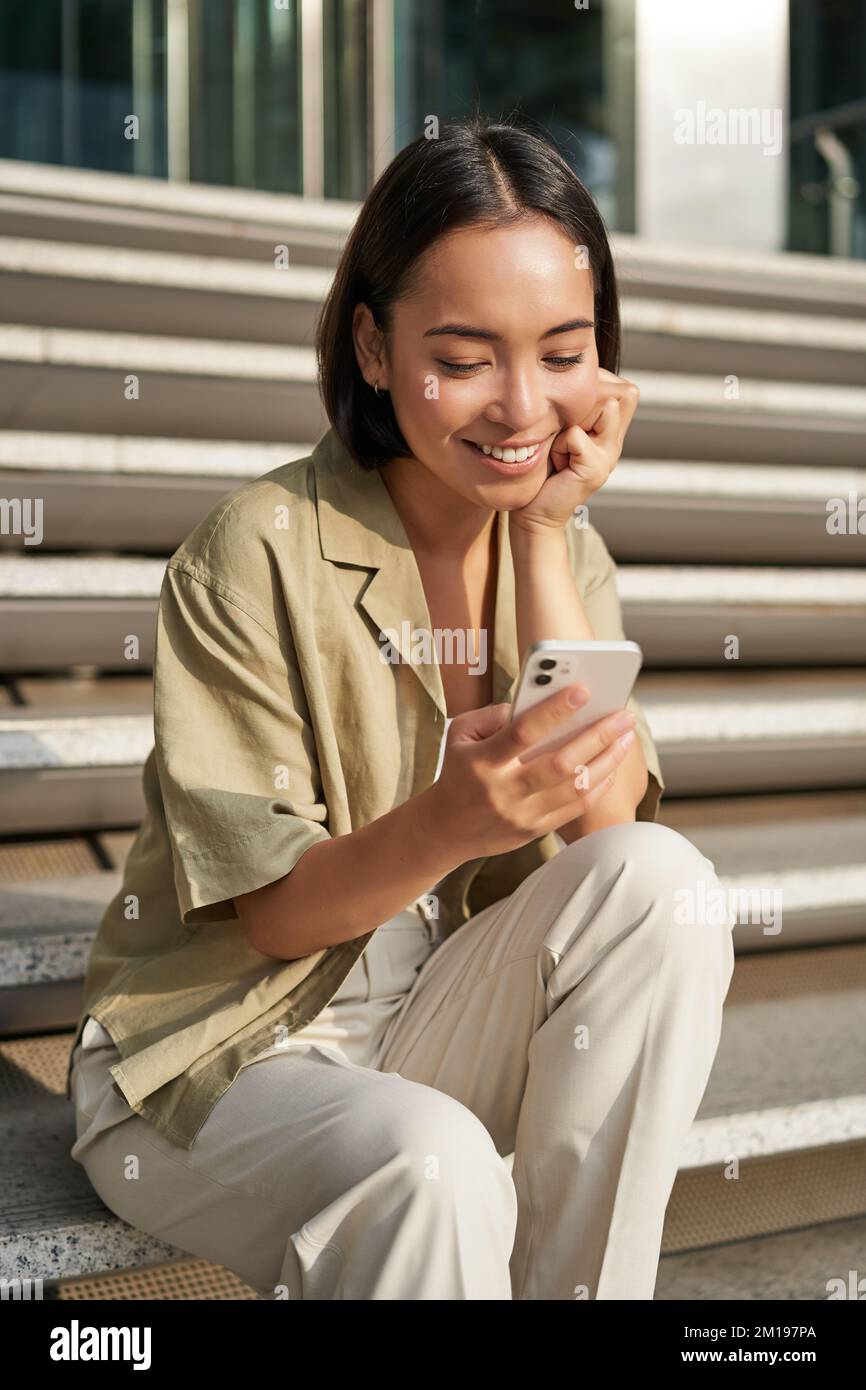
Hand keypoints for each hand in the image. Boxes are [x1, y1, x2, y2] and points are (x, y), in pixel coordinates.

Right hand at [427, 682, 636, 859]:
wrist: (446, 828)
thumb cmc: (460, 770)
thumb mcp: (462, 734)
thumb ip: (496, 715)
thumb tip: (541, 701)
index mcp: (483, 762)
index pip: (523, 733)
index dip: (555, 710)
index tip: (584, 689)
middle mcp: (504, 791)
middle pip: (561, 763)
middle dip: (598, 736)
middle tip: (623, 714)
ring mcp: (522, 814)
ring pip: (576, 787)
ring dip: (608, 760)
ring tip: (626, 736)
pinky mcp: (536, 831)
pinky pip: (578, 808)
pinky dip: (600, 784)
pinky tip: (612, 763)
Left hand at [510, 369, 639, 535]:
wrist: (534, 513)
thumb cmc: (540, 468)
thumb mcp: (558, 430)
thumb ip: (574, 409)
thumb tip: (578, 376)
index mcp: (610, 432)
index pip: (624, 390)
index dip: (599, 386)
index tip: (570, 409)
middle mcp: (615, 443)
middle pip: (618, 395)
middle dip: (584, 404)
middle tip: (563, 434)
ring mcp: (609, 456)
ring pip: (599, 410)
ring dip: (570, 423)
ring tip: (560, 447)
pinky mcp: (595, 469)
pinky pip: (575, 436)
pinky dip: (559, 445)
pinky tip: (556, 463)